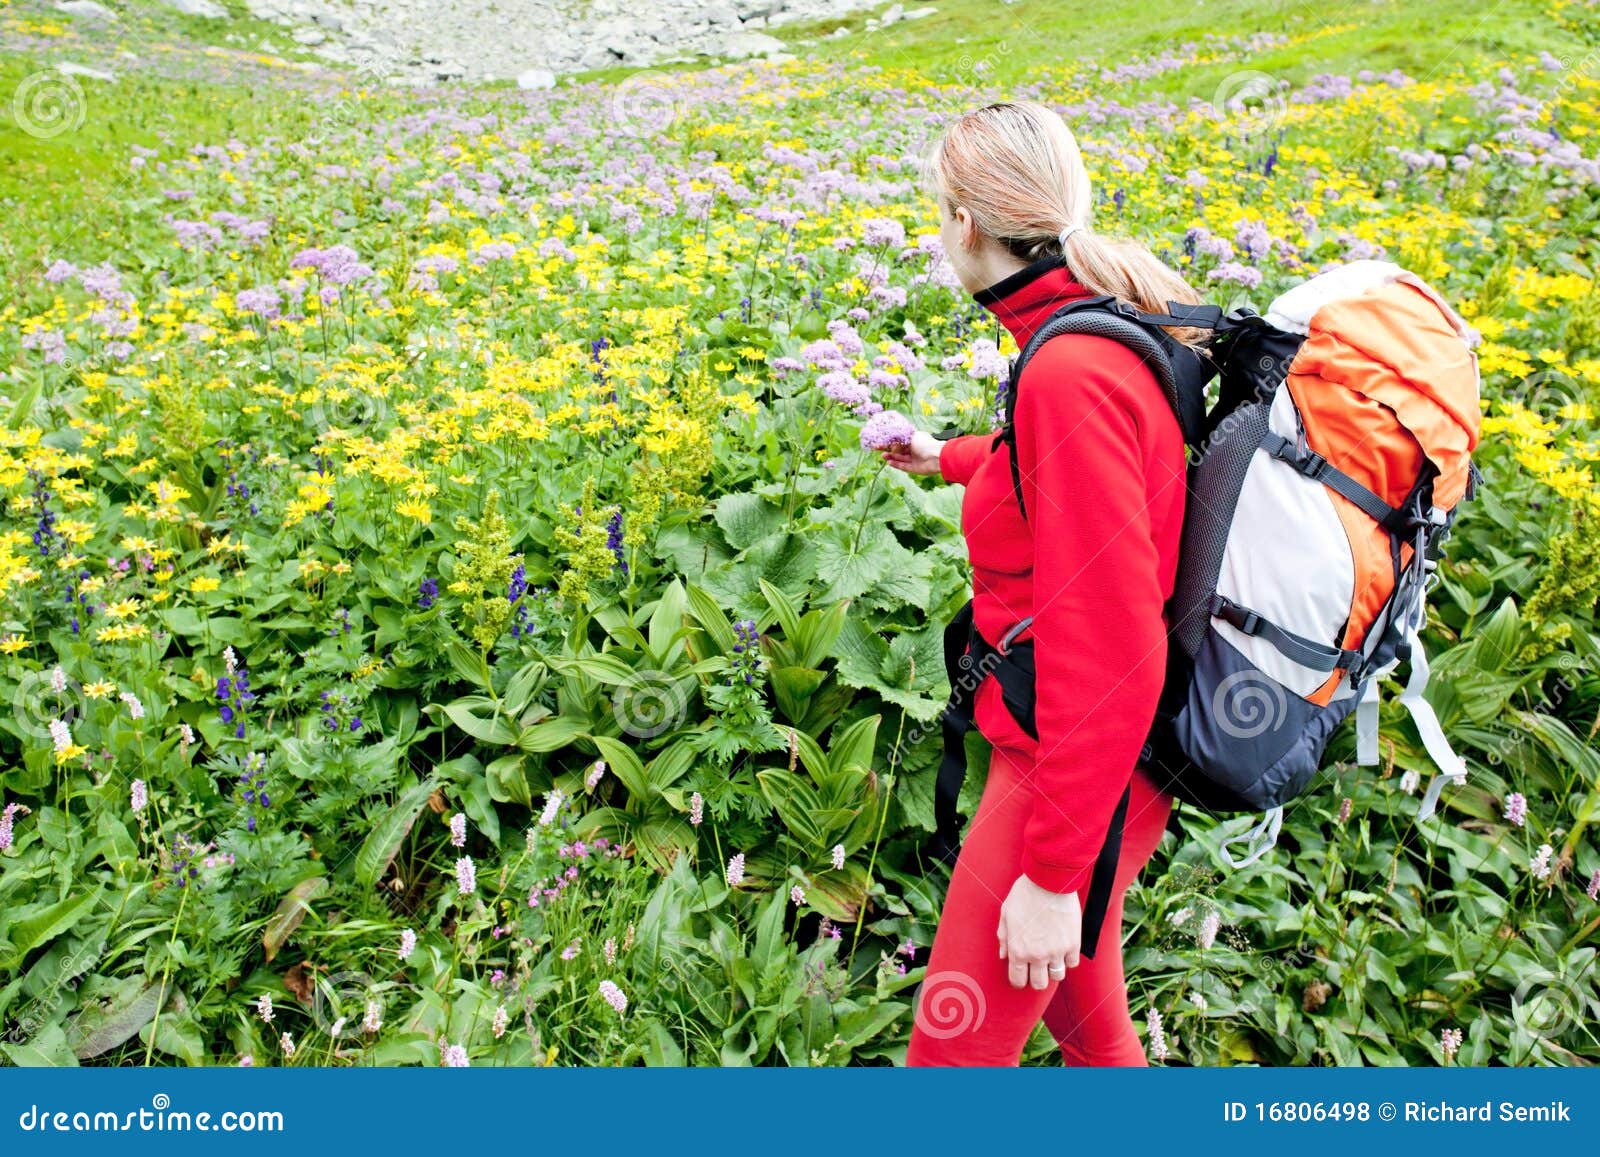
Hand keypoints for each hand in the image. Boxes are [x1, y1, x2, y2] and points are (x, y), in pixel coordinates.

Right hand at [879, 430, 944, 475]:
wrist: (937, 457)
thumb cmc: (925, 444)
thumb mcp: (910, 439)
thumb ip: (899, 442)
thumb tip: (891, 445)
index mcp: (915, 440)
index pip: (900, 440)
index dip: (890, 441)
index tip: (881, 441)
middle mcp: (914, 449)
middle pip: (899, 450)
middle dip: (889, 449)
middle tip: (878, 449)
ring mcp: (915, 459)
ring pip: (900, 458)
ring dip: (891, 457)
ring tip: (883, 456)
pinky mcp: (915, 468)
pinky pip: (903, 466)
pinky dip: (896, 464)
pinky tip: (889, 462)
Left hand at [997, 874, 1081, 988]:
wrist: (1049, 880)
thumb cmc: (1025, 893)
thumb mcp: (1006, 913)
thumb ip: (1004, 937)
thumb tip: (1003, 955)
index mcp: (1017, 950)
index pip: (1017, 980)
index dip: (1018, 979)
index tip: (1021, 974)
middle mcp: (1037, 955)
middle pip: (1038, 984)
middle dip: (1036, 978)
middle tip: (1036, 967)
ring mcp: (1056, 951)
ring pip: (1057, 977)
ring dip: (1053, 970)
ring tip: (1050, 958)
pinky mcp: (1073, 944)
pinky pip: (1072, 963)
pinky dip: (1067, 959)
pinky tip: (1063, 948)